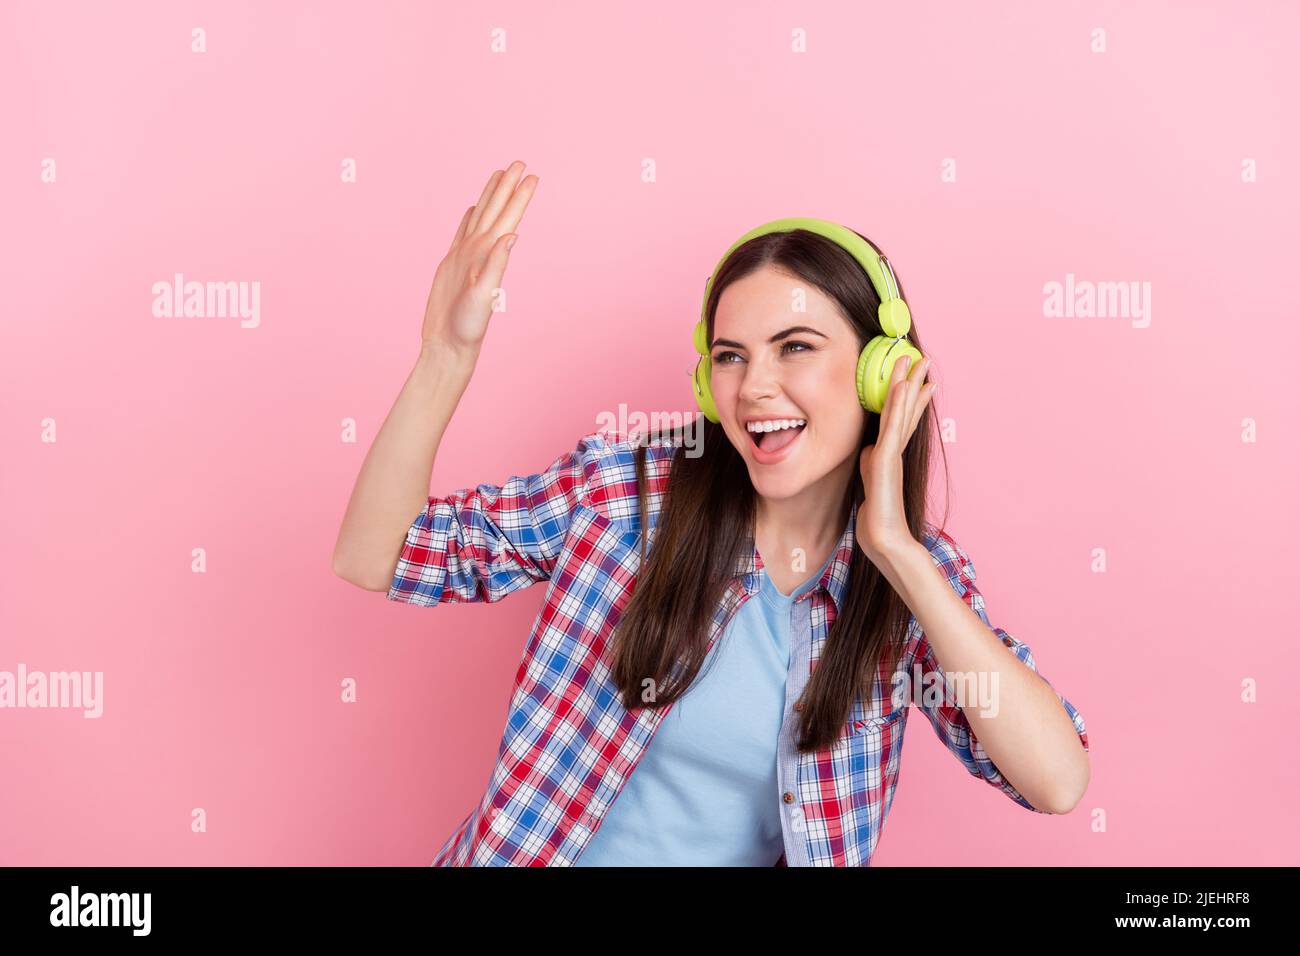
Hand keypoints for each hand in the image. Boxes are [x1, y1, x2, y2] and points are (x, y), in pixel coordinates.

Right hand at [421, 160, 538, 353]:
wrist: (448, 345)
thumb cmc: (468, 328)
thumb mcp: (484, 296)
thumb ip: (496, 265)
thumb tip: (511, 236)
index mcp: (489, 256)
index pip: (508, 219)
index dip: (518, 197)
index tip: (530, 175)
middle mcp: (480, 253)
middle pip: (496, 212)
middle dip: (507, 187)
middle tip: (519, 162)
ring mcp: (466, 257)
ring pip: (479, 218)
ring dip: (490, 197)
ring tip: (498, 175)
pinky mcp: (452, 265)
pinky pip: (461, 234)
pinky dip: (468, 219)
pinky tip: (472, 209)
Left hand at [856, 354, 936, 561]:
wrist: (886, 540)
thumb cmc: (878, 520)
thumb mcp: (869, 485)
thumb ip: (870, 465)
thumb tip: (868, 450)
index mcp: (889, 456)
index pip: (901, 421)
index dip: (911, 400)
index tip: (919, 382)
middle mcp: (894, 451)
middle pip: (905, 411)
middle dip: (914, 385)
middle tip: (923, 361)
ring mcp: (892, 453)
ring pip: (901, 412)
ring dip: (908, 385)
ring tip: (917, 362)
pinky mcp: (887, 459)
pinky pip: (892, 425)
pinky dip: (898, 404)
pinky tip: (901, 386)